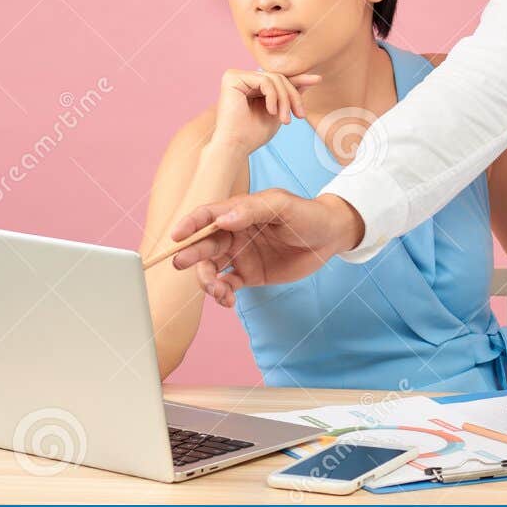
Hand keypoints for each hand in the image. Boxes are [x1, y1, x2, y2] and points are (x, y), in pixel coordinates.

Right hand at [169, 191, 364, 306]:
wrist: (330, 237)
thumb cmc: (307, 214)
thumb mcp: (283, 206)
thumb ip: (253, 209)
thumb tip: (223, 220)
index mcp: (239, 211)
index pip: (207, 216)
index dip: (190, 224)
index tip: (177, 236)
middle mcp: (234, 233)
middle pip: (204, 244)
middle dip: (191, 254)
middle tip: (181, 264)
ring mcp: (240, 254)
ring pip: (211, 268)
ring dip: (206, 280)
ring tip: (218, 290)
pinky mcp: (249, 275)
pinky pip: (227, 285)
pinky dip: (221, 294)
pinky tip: (227, 300)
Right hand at [210, 67, 320, 153]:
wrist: (235, 146)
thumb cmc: (253, 135)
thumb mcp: (279, 112)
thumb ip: (290, 96)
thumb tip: (309, 80)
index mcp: (252, 87)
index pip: (279, 79)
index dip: (299, 79)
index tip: (318, 80)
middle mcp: (243, 79)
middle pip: (279, 78)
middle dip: (293, 96)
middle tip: (299, 115)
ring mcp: (237, 77)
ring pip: (274, 78)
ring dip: (285, 99)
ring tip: (285, 119)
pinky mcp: (232, 78)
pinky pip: (264, 80)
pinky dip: (273, 96)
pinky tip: (271, 111)